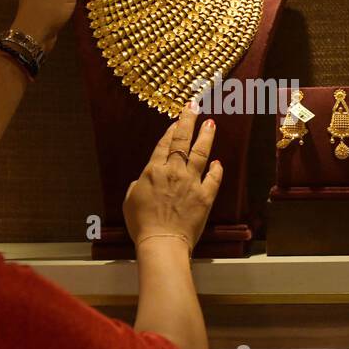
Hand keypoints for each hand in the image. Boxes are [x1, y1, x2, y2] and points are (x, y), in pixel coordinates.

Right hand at [123, 105, 223, 248]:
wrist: (162, 241)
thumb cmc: (142, 223)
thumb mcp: (130, 199)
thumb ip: (139, 184)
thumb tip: (147, 178)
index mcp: (154, 170)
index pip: (164, 144)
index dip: (171, 130)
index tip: (177, 120)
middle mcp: (174, 171)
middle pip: (183, 141)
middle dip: (189, 120)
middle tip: (194, 106)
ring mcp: (192, 182)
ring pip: (201, 153)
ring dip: (206, 136)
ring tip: (211, 123)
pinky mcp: (206, 196)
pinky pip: (214, 178)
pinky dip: (217, 169)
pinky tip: (218, 162)